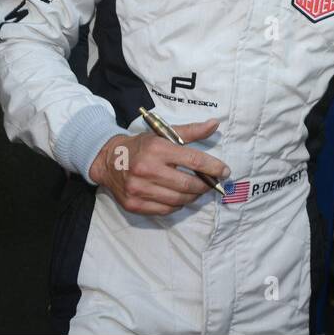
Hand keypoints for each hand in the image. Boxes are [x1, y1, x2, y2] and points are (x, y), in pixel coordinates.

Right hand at [89, 120, 230, 214]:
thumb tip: (215, 124)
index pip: (193, 161)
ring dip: (193, 196)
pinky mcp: (134, 204)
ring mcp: (139, 189)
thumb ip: (190, 131)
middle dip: (205, 185)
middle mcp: (147, 170)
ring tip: (197, 190)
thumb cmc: (141, 145)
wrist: (108, 160)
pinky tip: (180, 197)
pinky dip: (177, 204)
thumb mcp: (163, 133)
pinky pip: (165, 210)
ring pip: (179, 199)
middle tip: (211, 183)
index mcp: (157, 149)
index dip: (213, 167)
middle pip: (188, 184)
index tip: (225, 171)